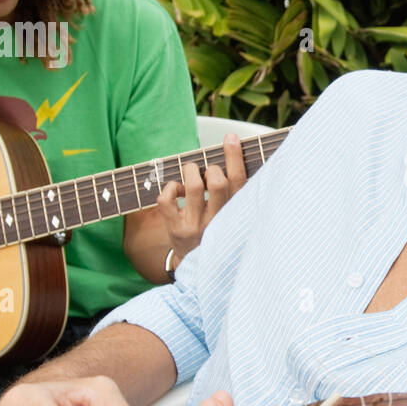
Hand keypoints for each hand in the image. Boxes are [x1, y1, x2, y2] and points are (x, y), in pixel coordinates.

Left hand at [156, 134, 246, 259]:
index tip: (231, 138)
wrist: (199, 267)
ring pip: (193, 186)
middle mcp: (217, 222)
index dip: (235, 156)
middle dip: (211, 168)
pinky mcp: (175, 229)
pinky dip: (170, 188)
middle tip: (208, 171)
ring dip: (190, 171)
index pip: (239, 181)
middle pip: (218, 182)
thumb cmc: (218, 231)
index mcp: (236, 216)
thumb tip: (234, 156)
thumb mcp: (234, 217)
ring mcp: (195, 226)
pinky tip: (177, 191)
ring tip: (190, 173)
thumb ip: (237, 193)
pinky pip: (167, 200)